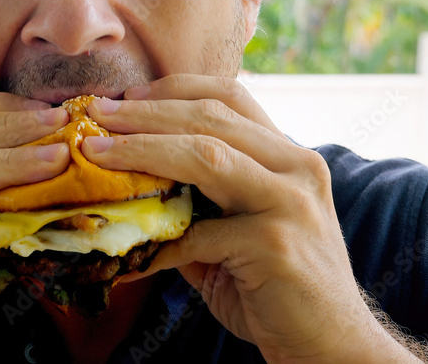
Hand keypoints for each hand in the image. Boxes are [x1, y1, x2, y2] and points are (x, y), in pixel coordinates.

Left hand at [81, 75, 413, 362]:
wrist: (331, 343)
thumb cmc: (278, 284)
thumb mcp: (240, 228)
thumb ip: (199, 201)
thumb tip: (129, 181)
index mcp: (289, 154)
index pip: (231, 95)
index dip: (174, 89)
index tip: (127, 96)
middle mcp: (297, 166)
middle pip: (210, 117)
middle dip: (145, 113)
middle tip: (97, 115)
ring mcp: (289, 202)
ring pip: (206, 154)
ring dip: (142, 149)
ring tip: (97, 152)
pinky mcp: (275, 244)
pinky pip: (201, 234)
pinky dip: (160, 241)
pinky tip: (133, 253)